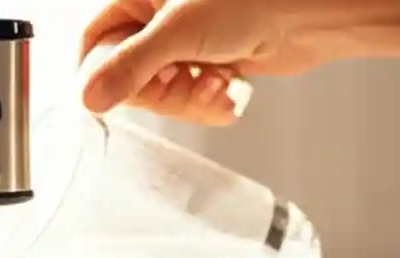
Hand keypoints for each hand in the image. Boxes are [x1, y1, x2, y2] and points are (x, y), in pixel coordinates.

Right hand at [80, 0, 335, 123]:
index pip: (94, 42)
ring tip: (215, 83)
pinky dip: (207, 101)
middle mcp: (156, 18)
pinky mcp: (206, 64)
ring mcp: (182, 44)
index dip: (101, 72)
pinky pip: (188, 99)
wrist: (311, 14)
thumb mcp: (178, 32)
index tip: (116, 94)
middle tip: (182, 82)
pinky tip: (228, 86)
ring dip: (188, 100)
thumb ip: (129, 68)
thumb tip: (88, 101)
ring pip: (160, 92)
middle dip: (160, 91)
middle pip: (127, 75)